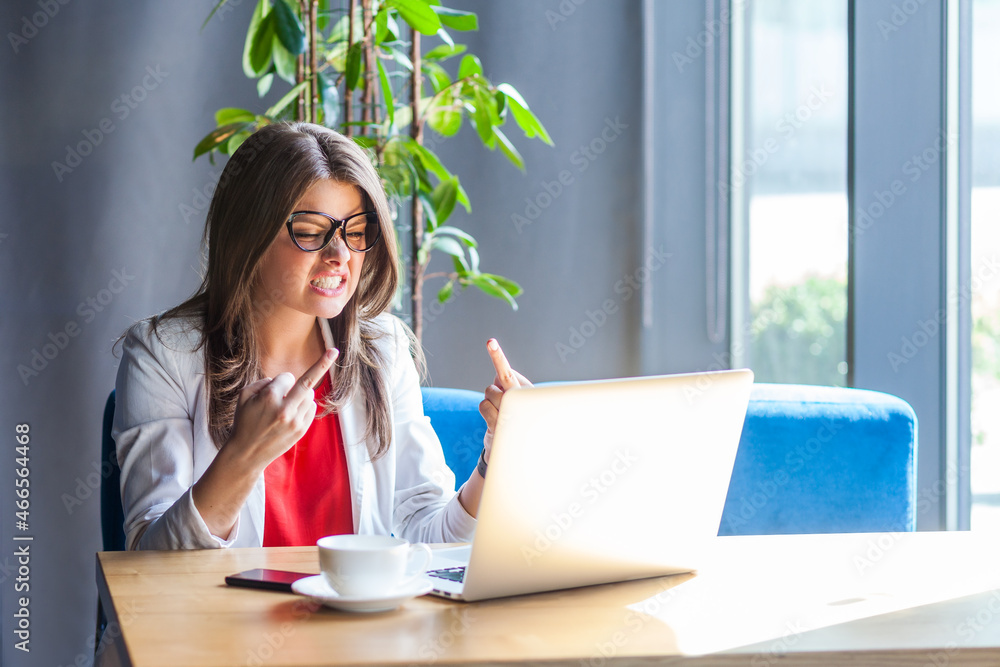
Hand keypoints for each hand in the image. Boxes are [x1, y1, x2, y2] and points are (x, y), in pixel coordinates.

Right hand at [226, 347, 338, 470]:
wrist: (246, 453)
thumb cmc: (244, 421)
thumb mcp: (244, 396)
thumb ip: (263, 382)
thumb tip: (285, 380)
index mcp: (269, 398)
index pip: (287, 377)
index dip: (280, 380)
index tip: (277, 384)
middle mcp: (285, 409)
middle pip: (308, 382)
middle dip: (322, 364)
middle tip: (333, 351)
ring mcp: (295, 421)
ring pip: (309, 396)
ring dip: (302, 394)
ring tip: (287, 404)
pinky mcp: (301, 430)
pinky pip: (311, 408)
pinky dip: (305, 405)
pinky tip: (292, 413)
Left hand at [479, 338, 531, 464]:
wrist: (516, 449)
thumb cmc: (514, 418)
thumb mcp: (515, 399)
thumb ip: (507, 384)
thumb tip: (497, 382)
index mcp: (530, 392)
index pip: (508, 372)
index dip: (497, 357)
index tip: (490, 343)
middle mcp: (524, 400)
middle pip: (502, 378)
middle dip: (496, 370)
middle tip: (493, 353)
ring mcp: (513, 412)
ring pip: (489, 391)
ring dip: (490, 399)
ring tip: (500, 412)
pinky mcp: (501, 424)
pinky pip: (484, 405)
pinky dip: (485, 409)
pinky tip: (494, 420)